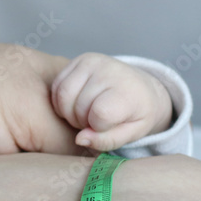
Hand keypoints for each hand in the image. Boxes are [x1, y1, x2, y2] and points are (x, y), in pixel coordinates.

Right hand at [50, 52, 172, 151]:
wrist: (142, 88)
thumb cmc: (137, 113)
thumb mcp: (132, 133)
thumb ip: (107, 140)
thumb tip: (80, 139)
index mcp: (127, 91)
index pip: (99, 114)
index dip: (98, 127)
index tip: (108, 125)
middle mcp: (109, 71)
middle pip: (78, 106)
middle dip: (82, 122)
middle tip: (95, 121)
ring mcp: (93, 62)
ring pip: (63, 95)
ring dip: (69, 112)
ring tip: (86, 113)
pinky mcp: (80, 59)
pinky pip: (58, 85)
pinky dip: (62, 101)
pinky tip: (77, 104)